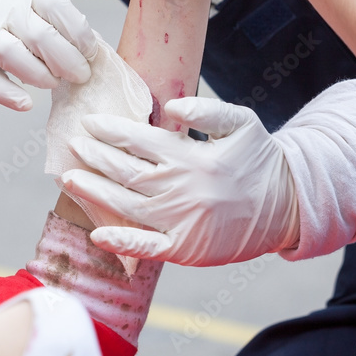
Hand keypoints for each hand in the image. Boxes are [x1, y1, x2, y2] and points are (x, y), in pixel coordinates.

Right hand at [0, 0, 97, 110]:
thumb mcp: (23, 0)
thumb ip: (53, 19)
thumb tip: (93, 50)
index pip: (58, 7)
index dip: (80, 35)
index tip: (91, 54)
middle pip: (39, 34)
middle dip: (67, 61)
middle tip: (80, 76)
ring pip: (12, 55)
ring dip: (39, 75)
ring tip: (53, 84)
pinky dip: (6, 93)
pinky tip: (25, 104)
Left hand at [60, 97, 299, 265]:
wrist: (287, 206)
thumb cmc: (259, 160)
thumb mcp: (243, 123)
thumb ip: (208, 111)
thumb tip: (171, 107)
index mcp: (192, 156)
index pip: (141, 140)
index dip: (111, 130)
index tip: (89, 122)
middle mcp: (182, 188)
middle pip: (127, 171)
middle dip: (95, 157)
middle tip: (72, 145)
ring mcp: (182, 221)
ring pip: (127, 204)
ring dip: (95, 191)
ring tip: (69, 178)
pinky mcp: (185, 248)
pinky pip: (147, 246)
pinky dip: (122, 241)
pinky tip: (98, 232)